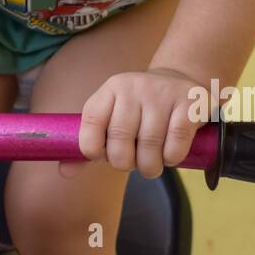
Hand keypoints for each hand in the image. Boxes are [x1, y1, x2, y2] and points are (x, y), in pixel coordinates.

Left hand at [59, 68, 205, 179]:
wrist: (181, 82)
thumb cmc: (140, 112)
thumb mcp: (112, 120)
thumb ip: (90, 145)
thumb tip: (64, 172)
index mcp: (110, 90)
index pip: (90, 122)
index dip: (93, 149)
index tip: (104, 156)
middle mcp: (134, 87)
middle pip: (120, 140)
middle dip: (126, 163)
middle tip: (134, 163)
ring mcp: (163, 93)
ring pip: (150, 145)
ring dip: (151, 166)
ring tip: (153, 163)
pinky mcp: (190, 103)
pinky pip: (176, 144)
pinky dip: (172, 158)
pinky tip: (171, 154)